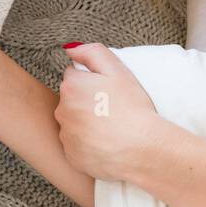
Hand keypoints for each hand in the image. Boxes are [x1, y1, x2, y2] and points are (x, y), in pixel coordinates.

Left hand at [55, 42, 159, 182]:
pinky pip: (76, 146)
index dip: (93, 82)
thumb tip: (70, 49)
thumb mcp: (118, 71)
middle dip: (86, 102)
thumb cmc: (133, 108)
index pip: (74, 76)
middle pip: (71, 100)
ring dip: (86, 124)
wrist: (143, 149)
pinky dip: (87, 145)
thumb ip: (92, 53)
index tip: (109, 92)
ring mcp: (66, 136)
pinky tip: (106, 144)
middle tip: (112, 110)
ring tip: (111, 128)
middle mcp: (62, 111)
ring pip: (73, 123)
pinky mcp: (71, 156)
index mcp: (71, 87)